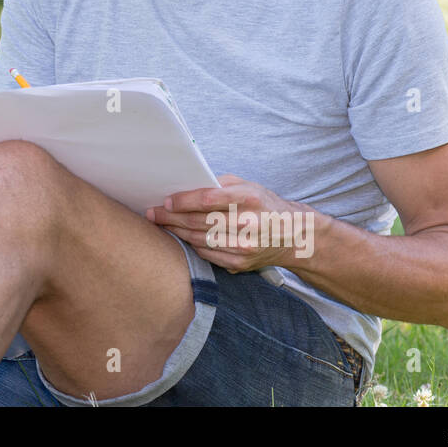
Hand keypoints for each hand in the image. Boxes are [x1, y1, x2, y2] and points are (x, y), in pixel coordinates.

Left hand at [145, 174, 317, 272]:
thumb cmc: (266, 205)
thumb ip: (220, 184)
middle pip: (199, 221)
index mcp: (249, 198)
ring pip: (200, 239)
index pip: (208, 199)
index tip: (165, 200)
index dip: (183, 200)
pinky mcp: (240, 262)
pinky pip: (207, 253)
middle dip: (171, 217)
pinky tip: (180, 237)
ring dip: (176, 231)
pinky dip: (191, 245)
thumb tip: (186, 184)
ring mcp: (244, 246)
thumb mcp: (249, 185)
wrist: (295, 236)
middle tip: (152, 213)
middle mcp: (247, 223)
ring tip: (160, 224)